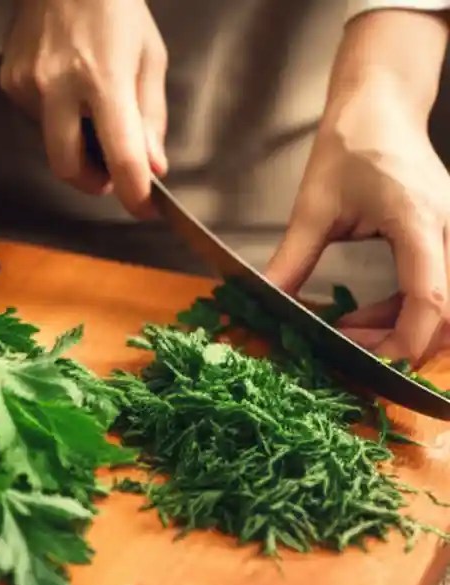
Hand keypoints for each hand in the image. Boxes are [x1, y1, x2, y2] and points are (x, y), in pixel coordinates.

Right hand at [0, 0, 167, 218]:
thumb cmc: (116, 8)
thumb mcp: (149, 57)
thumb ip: (150, 116)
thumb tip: (152, 166)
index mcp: (105, 78)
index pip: (121, 155)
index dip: (134, 192)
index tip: (143, 207)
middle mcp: (60, 86)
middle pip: (69, 167)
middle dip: (93, 182)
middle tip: (111, 174)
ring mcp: (28, 85)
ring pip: (51, 143)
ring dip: (75, 141)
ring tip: (89, 106)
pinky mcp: (9, 81)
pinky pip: (35, 120)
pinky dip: (55, 117)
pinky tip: (64, 85)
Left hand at [264, 11, 449, 365]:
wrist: (381, 108)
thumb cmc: (351, 146)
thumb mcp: (312, 208)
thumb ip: (292, 260)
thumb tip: (267, 300)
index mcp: (419, 221)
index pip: (431, 298)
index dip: (406, 340)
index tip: (369, 360)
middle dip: (406, 343)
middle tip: (354, 352)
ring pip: (448, 305)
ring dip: (403, 328)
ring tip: (350, 331)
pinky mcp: (448, 237)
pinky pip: (437, 288)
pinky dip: (404, 311)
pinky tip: (363, 315)